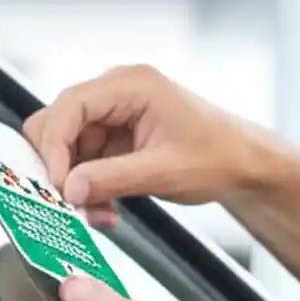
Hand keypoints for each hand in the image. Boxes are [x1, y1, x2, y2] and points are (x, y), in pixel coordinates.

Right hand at [22, 65, 286, 227]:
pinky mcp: (117, 134)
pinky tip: (105, 210)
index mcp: (132, 85)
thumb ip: (113, 179)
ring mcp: (115, 112)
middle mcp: (118, 91)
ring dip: (75, 183)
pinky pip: (86, 159)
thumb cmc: (219, 157)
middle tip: (67, 204)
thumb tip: (68, 189)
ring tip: (95, 215)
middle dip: (61, 166)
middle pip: (59, 122)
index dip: (55, 146)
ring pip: (69, 146)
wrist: (244, 164)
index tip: (57, 185)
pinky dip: (89, 186)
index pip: (71, 106)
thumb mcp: (165, 172)